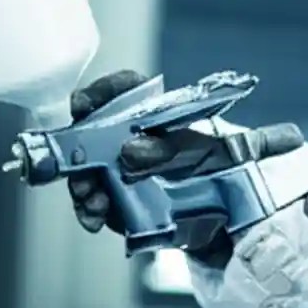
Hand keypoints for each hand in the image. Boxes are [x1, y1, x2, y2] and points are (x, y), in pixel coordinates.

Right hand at [66, 70, 303, 259]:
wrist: (228, 213)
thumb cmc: (222, 167)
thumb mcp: (211, 151)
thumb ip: (175, 146)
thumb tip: (131, 149)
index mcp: (153, 113)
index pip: (123, 90)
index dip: (101, 92)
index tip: (83, 104)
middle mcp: (128, 136)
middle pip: (91, 130)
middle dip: (79, 147)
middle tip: (81, 164)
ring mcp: (118, 168)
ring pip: (86, 167)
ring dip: (82, 183)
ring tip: (94, 202)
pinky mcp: (115, 198)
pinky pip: (92, 200)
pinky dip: (88, 209)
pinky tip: (94, 217)